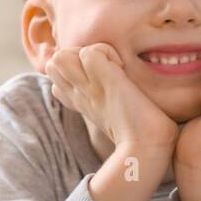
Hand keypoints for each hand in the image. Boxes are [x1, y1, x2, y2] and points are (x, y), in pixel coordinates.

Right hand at [46, 43, 178, 149]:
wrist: (146, 148)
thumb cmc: (140, 133)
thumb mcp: (115, 113)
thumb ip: (108, 101)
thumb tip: (118, 85)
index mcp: (81, 102)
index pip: (56, 79)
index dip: (74, 68)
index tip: (99, 75)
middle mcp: (80, 94)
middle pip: (53, 63)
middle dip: (77, 54)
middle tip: (106, 67)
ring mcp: (89, 88)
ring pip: (61, 56)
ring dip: (89, 51)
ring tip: (113, 66)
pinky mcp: (106, 82)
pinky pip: (90, 52)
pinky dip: (107, 52)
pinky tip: (122, 68)